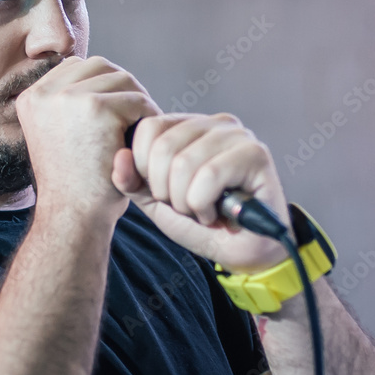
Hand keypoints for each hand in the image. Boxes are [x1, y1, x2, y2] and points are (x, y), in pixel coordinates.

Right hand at [16, 56, 161, 228]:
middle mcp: (43, 93)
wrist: (73, 219)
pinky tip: (144, 143)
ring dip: (136, 102)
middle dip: (122, 90)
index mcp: (31, 98)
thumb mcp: (59, 137)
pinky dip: (147, 119)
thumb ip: (70, 105)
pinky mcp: (95, 108)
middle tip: (135, 120)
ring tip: (140, 132)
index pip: (76, 67)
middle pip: (99, 66)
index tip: (115, 116)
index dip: (101, 87)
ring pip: (120, 79)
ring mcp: (67, 98)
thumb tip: (104, 73)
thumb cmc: (74, 186)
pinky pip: (136, 100)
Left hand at [111, 113, 291, 272]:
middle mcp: (213, 123)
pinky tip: (217, 213)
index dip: (144, 168)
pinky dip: (204, 205)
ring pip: (184, 163)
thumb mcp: (156, 201)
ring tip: (201, 210)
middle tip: (184, 206)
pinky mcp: (255, 154)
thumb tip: (118, 156)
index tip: (162, 193)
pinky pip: (208, 176)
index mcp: (188, 126)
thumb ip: (132, 179)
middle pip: (162, 147)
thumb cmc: (201, 221)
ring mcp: (236, 135)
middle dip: (165, 190)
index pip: (147, 128)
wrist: (242, 252)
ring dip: (186, 202)